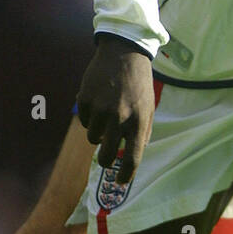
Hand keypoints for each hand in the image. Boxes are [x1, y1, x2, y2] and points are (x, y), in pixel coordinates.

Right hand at [76, 35, 155, 182]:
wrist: (124, 53)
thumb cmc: (139, 85)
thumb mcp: (148, 109)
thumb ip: (141, 133)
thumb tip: (130, 158)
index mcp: (138, 122)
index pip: (132, 158)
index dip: (125, 175)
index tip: (120, 181)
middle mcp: (119, 118)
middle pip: (106, 156)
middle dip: (106, 161)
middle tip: (106, 159)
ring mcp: (100, 109)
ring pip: (93, 139)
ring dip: (99, 133)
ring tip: (108, 115)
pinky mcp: (85, 100)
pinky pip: (84, 121)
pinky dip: (90, 117)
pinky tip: (99, 101)